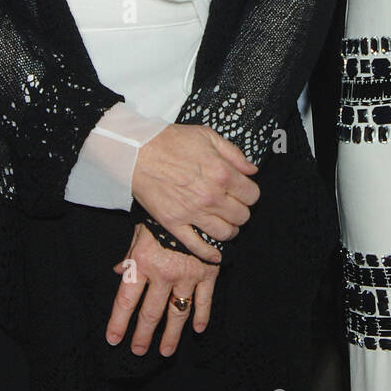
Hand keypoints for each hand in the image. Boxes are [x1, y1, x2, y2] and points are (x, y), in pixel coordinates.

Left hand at [106, 224, 217, 357]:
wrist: (195, 200)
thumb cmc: (162, 215)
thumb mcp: (140, 231)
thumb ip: (130, 255)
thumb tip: (118, 271)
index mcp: (142, 263)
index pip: (126, 301)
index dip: (119, 322)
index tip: (114, 339)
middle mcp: (163, 274)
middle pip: (151, 313)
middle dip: (143, 335)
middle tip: (138, 351)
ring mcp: (187, 276)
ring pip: (177, 312)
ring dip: (171, 335)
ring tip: (165, 351)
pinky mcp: (208, 272)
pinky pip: (204, 300)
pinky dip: (201, 316)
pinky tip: (197, 329)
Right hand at [131, 123, 258, 262]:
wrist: (137, 152)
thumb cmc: (172, 141)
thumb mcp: (208, 136)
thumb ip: (234, 154)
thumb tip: (252, 170)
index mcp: (222, 173)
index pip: (252, 195)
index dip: (249, 194)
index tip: (243, 192)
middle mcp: (211, 196)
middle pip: (242, 216)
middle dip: (241, 211)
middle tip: (233, 206)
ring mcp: (192, 213)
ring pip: (225, 233)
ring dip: (230, 230)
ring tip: (225, 224)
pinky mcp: (174, 224)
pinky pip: (197, 246)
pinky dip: (210, 254)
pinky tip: (216, 254)